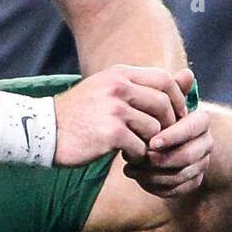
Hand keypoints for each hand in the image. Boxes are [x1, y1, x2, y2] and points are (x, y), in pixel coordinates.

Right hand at [53, 65, 188, 166]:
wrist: (41, 131)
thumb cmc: (77, 114)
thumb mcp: (107, 91)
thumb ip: (142, 86)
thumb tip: (189, 76)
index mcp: (119, 74)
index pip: (165, 79)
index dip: (177, 99)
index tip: (174, 117)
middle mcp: (118, 87)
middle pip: (164, 104)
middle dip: (169, 126)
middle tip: (160, 140)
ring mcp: (115, 109)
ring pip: (155, 129)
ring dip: (151, 144)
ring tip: (137, 150)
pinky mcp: (110, 133)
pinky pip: (141, 147)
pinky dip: (137, 156)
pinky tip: (124, 158)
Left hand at [123, 96, 213, 198]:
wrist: (147, 137)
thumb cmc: (150, 113)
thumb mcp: (156, 100)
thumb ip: (169, 89)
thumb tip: (187, 74)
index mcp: (201, 121)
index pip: (194, 128)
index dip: (174, 136)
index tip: (151, 141)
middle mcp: (205, 143)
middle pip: (189, 156)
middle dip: (162, 159)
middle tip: (136, 158)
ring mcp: (200, 164)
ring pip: (182, 175)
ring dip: (154, 174)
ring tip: (129, 167)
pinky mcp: (191, 181)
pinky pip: (177, 190)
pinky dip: (155, 186)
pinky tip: (136, 177)